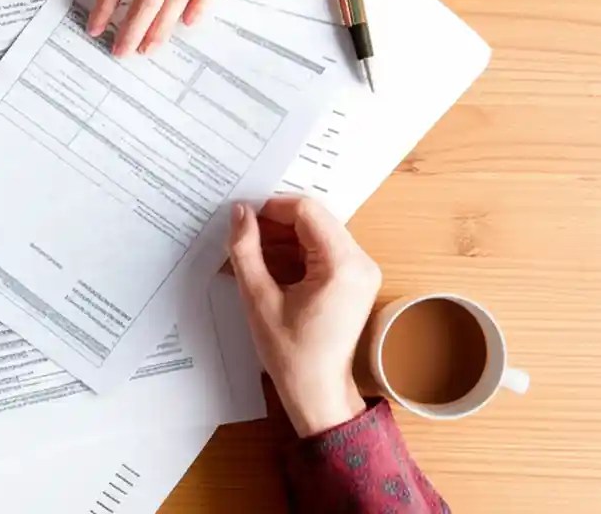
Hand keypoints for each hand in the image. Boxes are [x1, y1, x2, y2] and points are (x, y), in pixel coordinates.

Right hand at [226, 198, 380, 436]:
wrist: (318, 392)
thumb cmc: (290, 353)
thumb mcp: (259, 299)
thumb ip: (246, 250)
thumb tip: (239, 213)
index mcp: (342, 264)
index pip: (306, 210)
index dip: (271, 207)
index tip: (242, 217)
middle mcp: (360, 262)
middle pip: (313, 219)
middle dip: (274, 223)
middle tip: (241, 234)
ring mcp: (361, 271)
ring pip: (316, 233)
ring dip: (282, 238)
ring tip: (249, 252)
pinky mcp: (354, 280)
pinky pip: (322, 251)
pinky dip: (295, 253)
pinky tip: (267, 265)